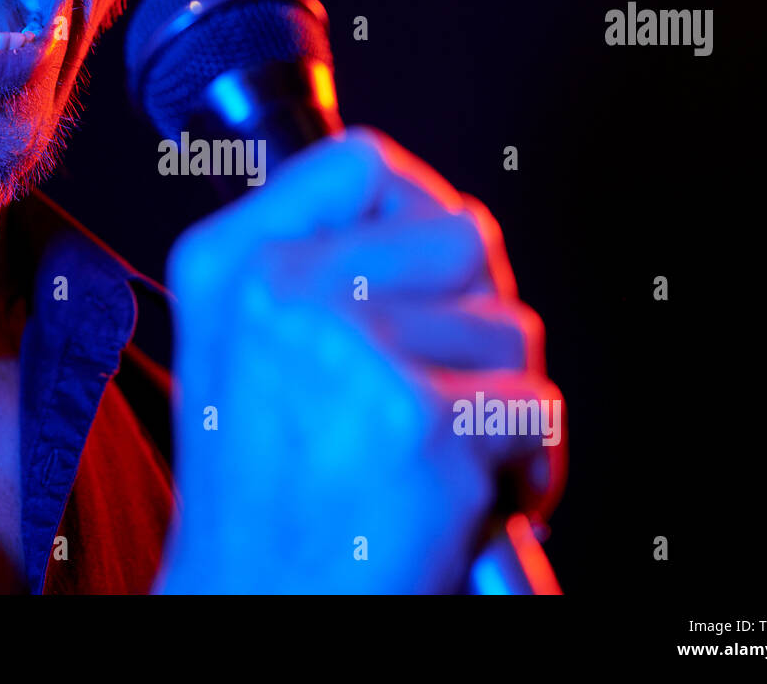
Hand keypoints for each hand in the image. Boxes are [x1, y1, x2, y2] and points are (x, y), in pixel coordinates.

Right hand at [155, 127, 565, 592]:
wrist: (254, 604)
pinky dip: (526, 463)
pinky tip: (462, 496)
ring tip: (436, 455)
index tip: (428, 276)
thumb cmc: (267, 496)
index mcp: (231, 262)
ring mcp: (347, 349)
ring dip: (499, 397)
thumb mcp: (246, 347)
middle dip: (478, 313)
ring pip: (511, 323)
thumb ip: (322, 267)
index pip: (362, 162)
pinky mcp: (417, 420)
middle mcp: (279, 289)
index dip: (420, 212)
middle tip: (438, 382)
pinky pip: (535, 407)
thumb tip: (441, 218)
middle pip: (463, 232)